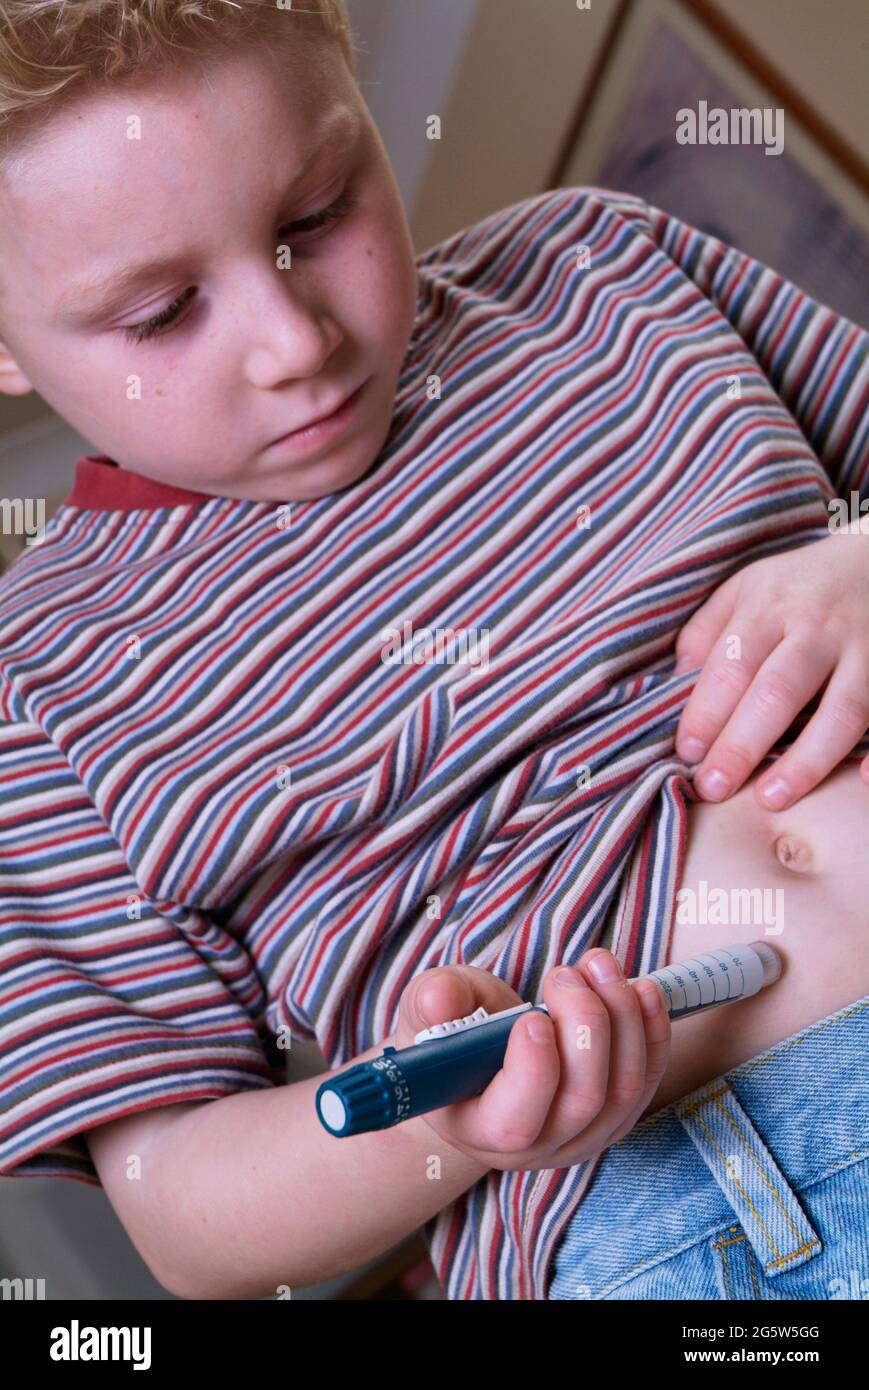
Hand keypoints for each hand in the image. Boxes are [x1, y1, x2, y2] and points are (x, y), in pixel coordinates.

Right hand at [394, 955, 669, 1172]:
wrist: (481, 1066)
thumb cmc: (450, 1039)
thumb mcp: (426, 1015)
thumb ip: (432, 1003)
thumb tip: (440, 1000)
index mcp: (479, 1131)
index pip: (516, 1122)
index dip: (534, 1071)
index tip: (533, 1015)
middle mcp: (538, 1147)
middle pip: (582, 1100)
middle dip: (585, 1025)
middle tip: (564, 973)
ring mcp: (585, 1137)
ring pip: (624, 1088)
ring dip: (623, 1018)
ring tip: (598, 964)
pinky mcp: (617, 1116)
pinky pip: (649, 1080)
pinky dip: (653, 1032)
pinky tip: (644, 990)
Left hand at [674, 528, 868, 809]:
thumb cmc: (795, 586)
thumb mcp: (743, 590)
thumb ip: (706, 633)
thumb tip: (674, 686)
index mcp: (768, 607)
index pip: (731, 667)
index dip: (706, 713)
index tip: (686, 752)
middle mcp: (818, 628)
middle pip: (778, 692)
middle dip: (742, 745)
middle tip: (713, 787)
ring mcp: (865, 649)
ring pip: (842, 711)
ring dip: (805, 761)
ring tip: (770, 799)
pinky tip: (863, 782)